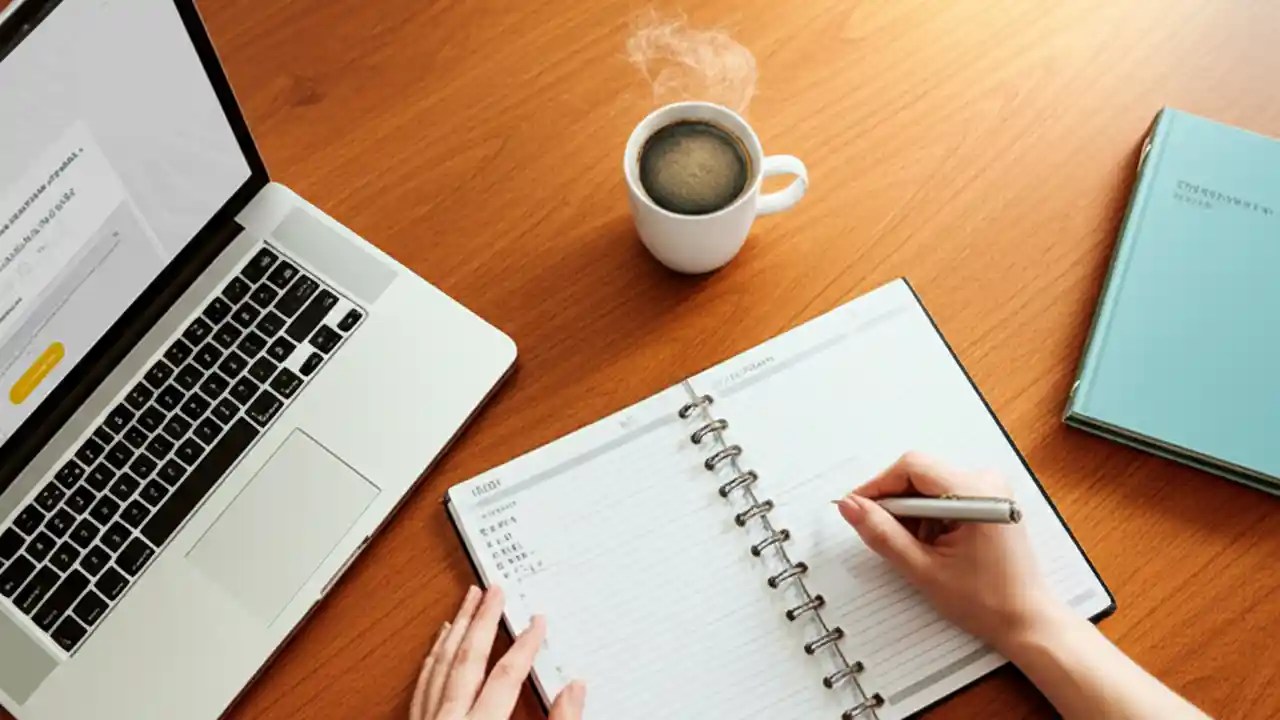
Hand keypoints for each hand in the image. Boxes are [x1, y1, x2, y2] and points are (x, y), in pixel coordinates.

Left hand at [410, 585, 585, 719]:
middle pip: (467, 659)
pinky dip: (432, 661)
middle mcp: (450, 719)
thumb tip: (576, 689)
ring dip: (455, 631)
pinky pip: (422, 686)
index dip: (525, 646)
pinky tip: (439, 644)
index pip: (506, 677)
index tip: (538, 621)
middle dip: (482, 620)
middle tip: (493, 590)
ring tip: (467, 604)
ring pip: (440, 667)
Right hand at [835, 452, 1062, 650]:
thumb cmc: (988, 602)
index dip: (878, 486)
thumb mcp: (923, 569)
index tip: (857, 507)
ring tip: (920, 550)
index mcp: (976, 493)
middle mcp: (987, 482)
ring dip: (913, 514)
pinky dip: (929, 517)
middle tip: (889, 538)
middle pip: (919, 474)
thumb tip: (851, 506)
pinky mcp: (988, 500)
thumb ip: (882, 534)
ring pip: (929, 486)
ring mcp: (990, 490)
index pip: (912, 467)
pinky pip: (944, 495)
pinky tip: (934, 545)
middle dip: (897, 505)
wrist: (1026, 620)